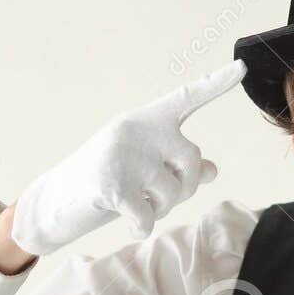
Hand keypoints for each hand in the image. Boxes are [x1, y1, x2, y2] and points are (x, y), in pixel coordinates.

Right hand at [10, 60, 245, 254]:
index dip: (217, 84)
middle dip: (185, 187)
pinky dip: (144, 227)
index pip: (187, 98)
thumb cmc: (104, 182)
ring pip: (172, 193)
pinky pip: (148, 216)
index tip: (243, 67)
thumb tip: (213, 169)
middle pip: (192, 159)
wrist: (51, 201)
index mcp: (146, 120)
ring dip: (160, 209)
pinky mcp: (111, 184)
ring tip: (136, 205)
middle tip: (161, 199)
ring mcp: (122, 154)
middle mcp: (136, 128)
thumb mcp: (143, 169)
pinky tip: (133, 226)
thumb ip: (176, 166)